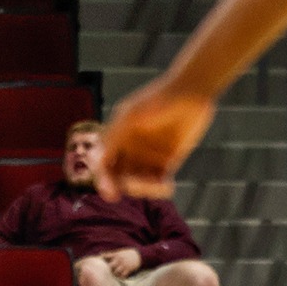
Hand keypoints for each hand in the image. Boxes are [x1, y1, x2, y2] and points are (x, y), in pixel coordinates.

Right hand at [98, 76, 216, 200]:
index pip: (102, 165)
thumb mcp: (130, 115)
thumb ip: (113, 136)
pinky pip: (158, 183)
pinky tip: (166, 185)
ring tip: (156, 182)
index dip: (103, 181)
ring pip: (138, 183)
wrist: (190, 92)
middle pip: (118, 177)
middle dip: (123, 186)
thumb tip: (96, 159)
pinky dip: (159, 189)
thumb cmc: (157, 99)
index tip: (110, 193)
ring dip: (143, 188)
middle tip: (133, 184)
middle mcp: (128, 150)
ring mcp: (147, 157)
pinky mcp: (167, 162)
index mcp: (115, 139)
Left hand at [101, 248, 143, 278]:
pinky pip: (123, 275)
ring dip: (113, 275)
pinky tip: (118, 278)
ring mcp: (124, 265)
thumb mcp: (118, 252)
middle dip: (106, 270)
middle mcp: (119, 260)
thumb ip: (110, 254)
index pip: (106, 256)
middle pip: (110, 266)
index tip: (95, 263)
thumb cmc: (127, 253)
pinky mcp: (129, 269)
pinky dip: (120, 277)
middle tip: (103, 274)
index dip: (100, 259)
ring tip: (111, 277)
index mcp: (116, 255)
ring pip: (116, 272)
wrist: (139, 254)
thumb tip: (100, 254)